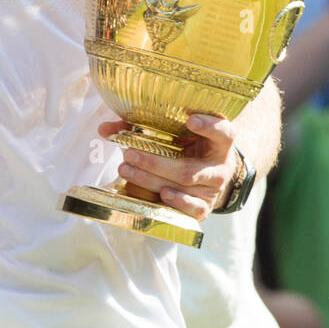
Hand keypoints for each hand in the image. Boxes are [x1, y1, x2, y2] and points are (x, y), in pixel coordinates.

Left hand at [98, 114, 242, 220]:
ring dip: (152, 179)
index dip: (209, 126)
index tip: (189, 119)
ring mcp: (213, 189)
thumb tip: (104, 129)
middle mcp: (220, 166)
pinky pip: (193, 208)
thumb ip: (142, 127)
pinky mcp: (205, 207)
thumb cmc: (188, 148)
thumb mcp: (176, 134)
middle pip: (189, 168)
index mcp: (220, 141)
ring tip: (127, 169)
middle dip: (155, 162)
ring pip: (184, 186)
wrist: (208, 175)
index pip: (223, 132)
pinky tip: (161, 193)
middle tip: (129, 153)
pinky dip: (177, 202)